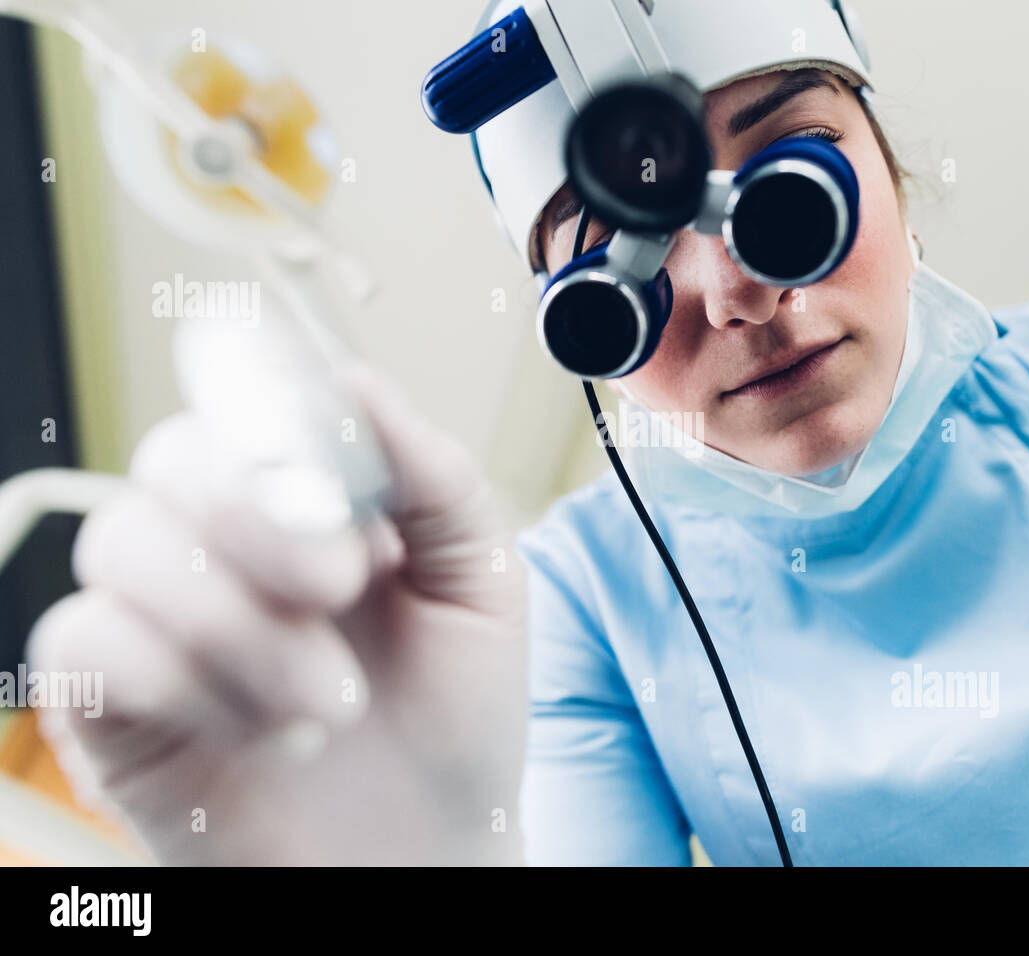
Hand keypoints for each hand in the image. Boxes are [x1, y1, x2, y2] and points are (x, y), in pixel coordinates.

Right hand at [27, 366, 527, 863]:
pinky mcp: (113, 704)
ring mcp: (162, 621)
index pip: (249, 408)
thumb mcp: (483, 584)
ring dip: (240, 622)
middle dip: (265, 519)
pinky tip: (265, 732)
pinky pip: (81, 643)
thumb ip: (437, 478)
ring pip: (123, 542)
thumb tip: (356, 381)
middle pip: (176, 457)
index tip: (354, 498)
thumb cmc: (456, 716)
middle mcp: (226, 546)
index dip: (283, 426)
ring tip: (333, 701)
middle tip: (343, 587)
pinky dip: (180, 682)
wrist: (432, 849)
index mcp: (309, 503)